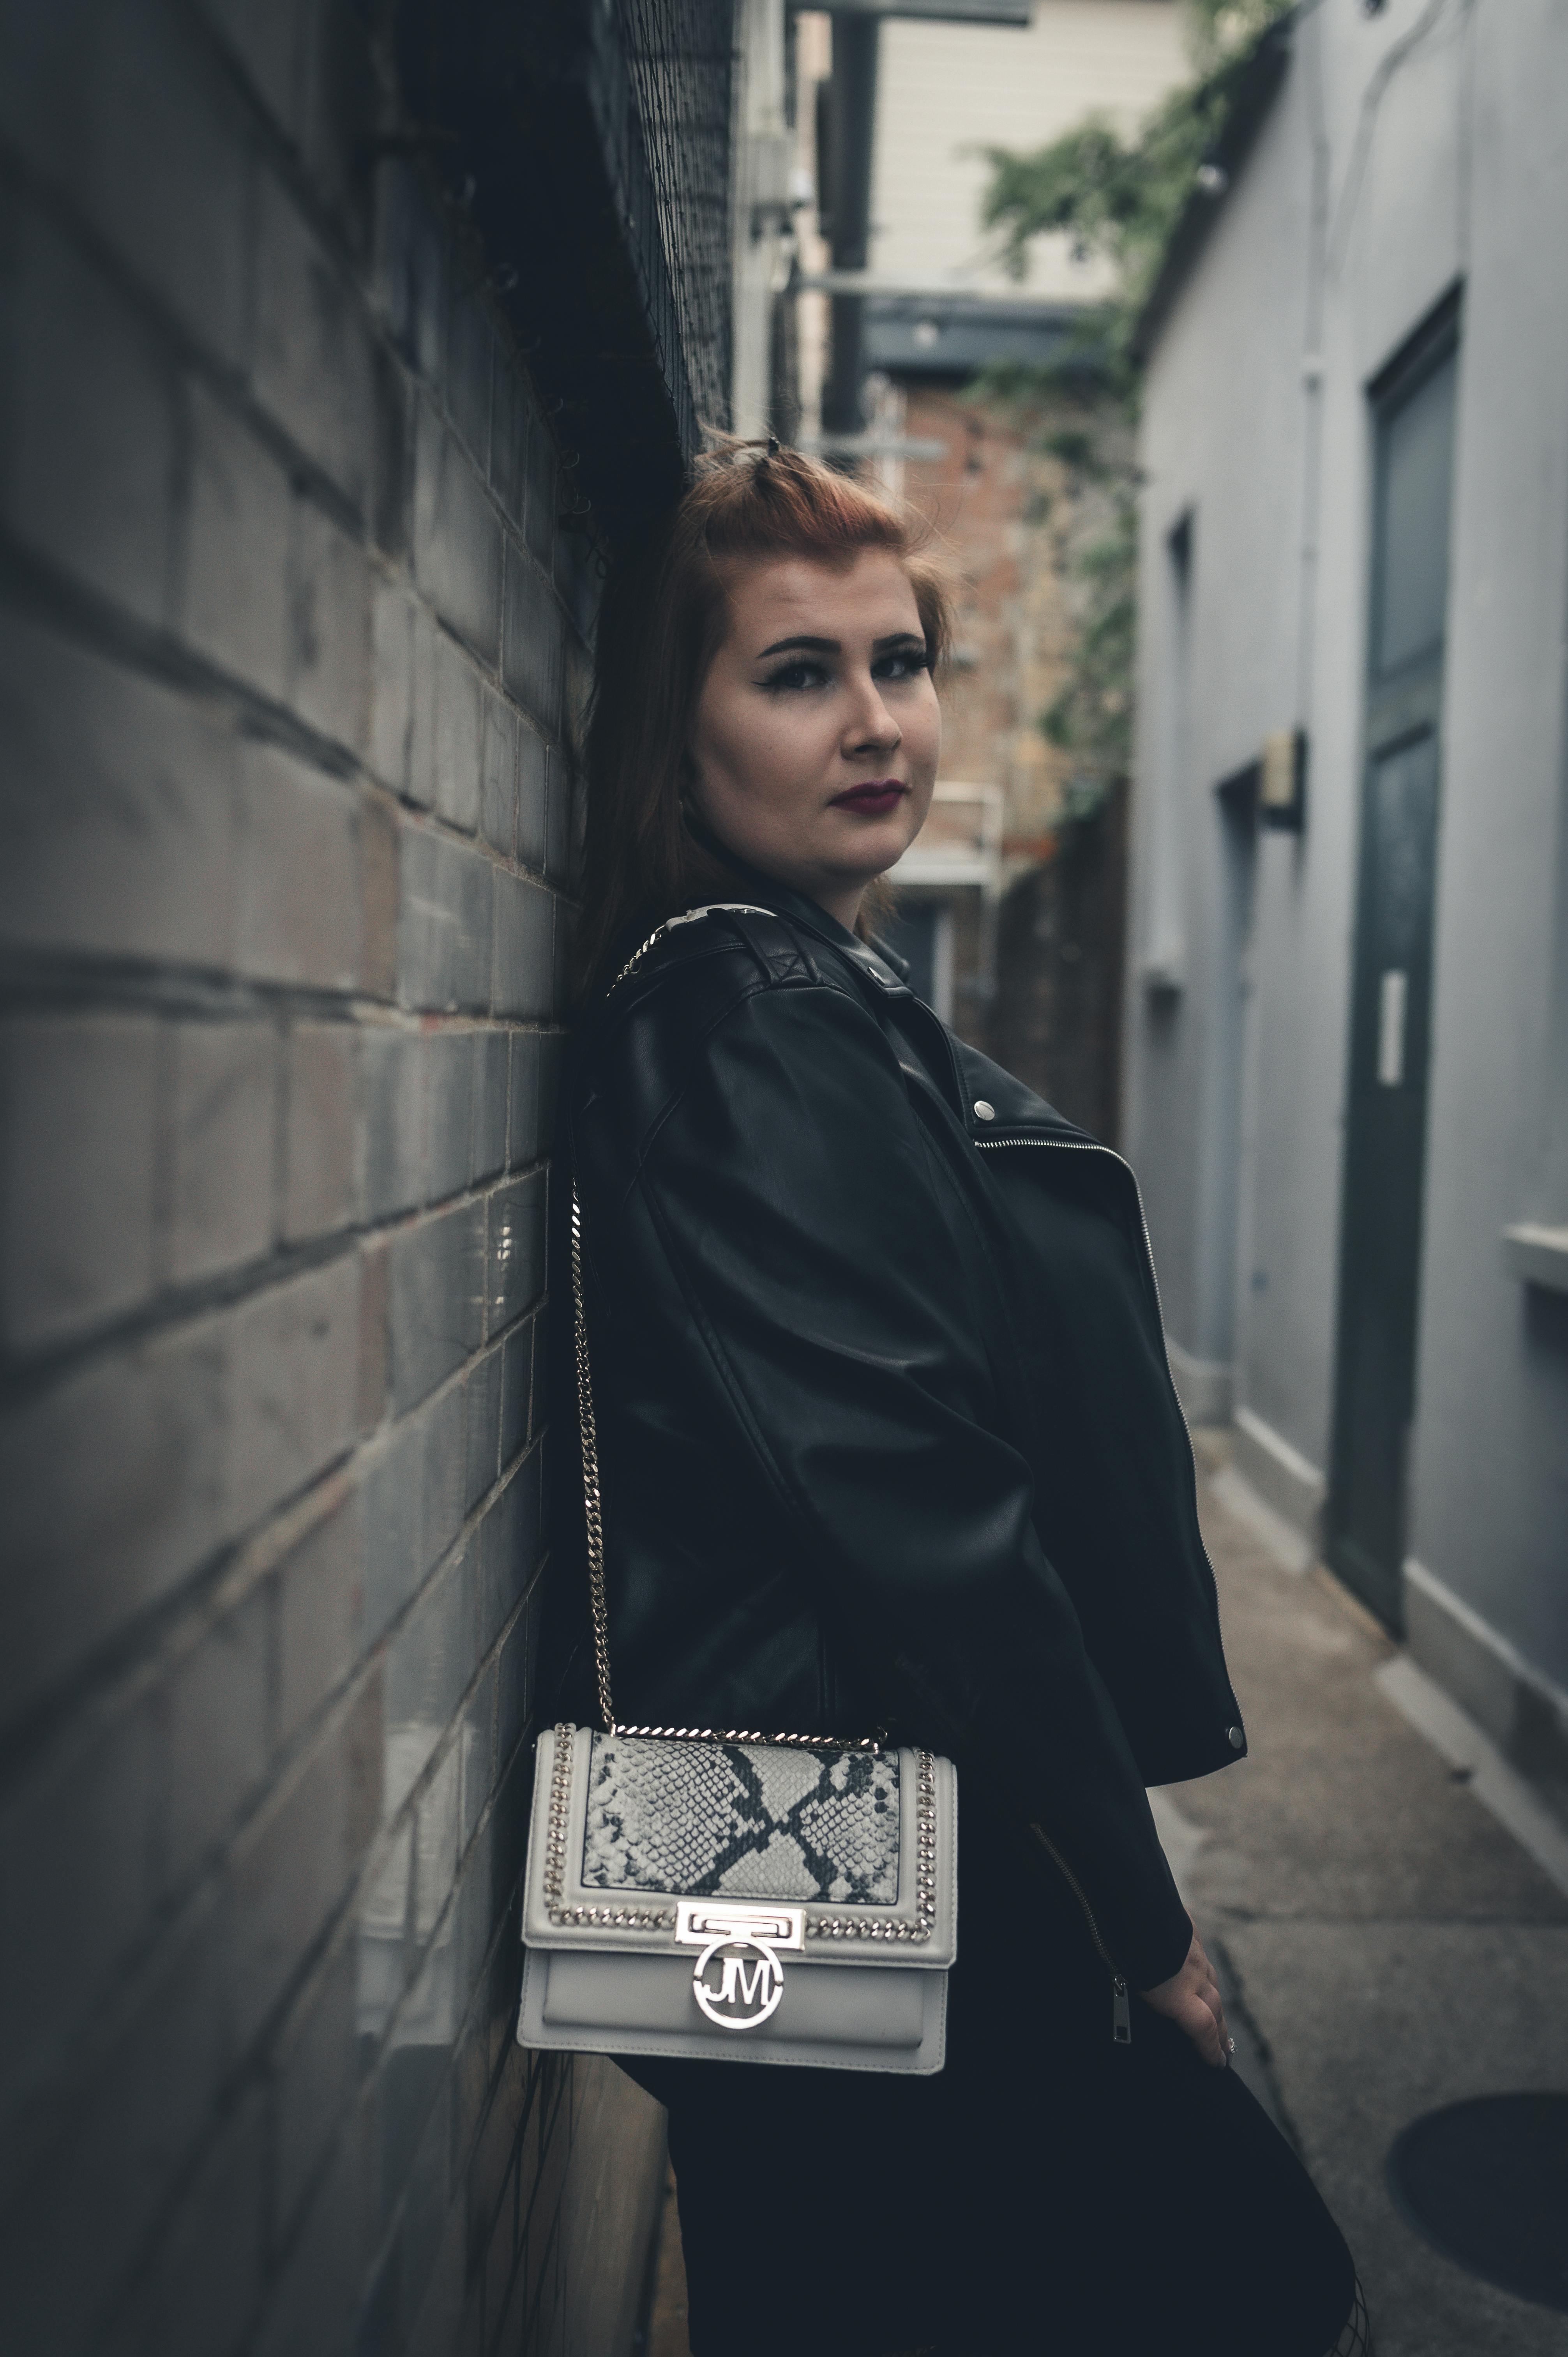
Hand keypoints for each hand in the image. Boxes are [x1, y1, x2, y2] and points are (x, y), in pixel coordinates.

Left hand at [1139, 1924, 1231, 2067]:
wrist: (1134, 1906)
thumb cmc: (1125, 1951)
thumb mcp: (1129, 1986)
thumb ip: (1144, 2001)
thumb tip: (1132, 2022)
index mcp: (1178, 1996)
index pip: (1203, 2029)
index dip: (1211, 2050)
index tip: (1218, 2065)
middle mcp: (1193, 1976)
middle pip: (1214, 2009)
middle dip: (1221, 2032)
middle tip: (1227, 2049)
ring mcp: (1194, 1953)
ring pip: (1211, 1982)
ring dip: (1215, 2002)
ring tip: (1217, 2015)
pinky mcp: (1189, 1932)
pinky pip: (1200, 1956)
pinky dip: (1202, 1970)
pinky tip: (1201, 1972)